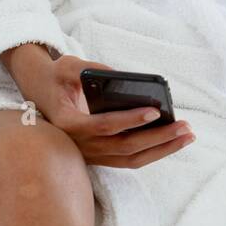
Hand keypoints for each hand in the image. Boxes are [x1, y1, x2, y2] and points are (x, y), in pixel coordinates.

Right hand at [2, 44, 194, 167]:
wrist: (38, 94)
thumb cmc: (55, 77)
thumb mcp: (66, 66)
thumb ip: (90, 69)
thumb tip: (122, 77)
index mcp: (69, 124)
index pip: (104, 126)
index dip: (130, 120)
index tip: (154, 111)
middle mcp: (80, 145)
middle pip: (125, 148)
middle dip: (158, 138)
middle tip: (185, 127)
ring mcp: (90, 154)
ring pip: (131, 159)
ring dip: (162, 149)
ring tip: (187, 135)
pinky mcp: (100, 155)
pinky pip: (129, 159)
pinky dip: (153, 151)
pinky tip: (173, 140)